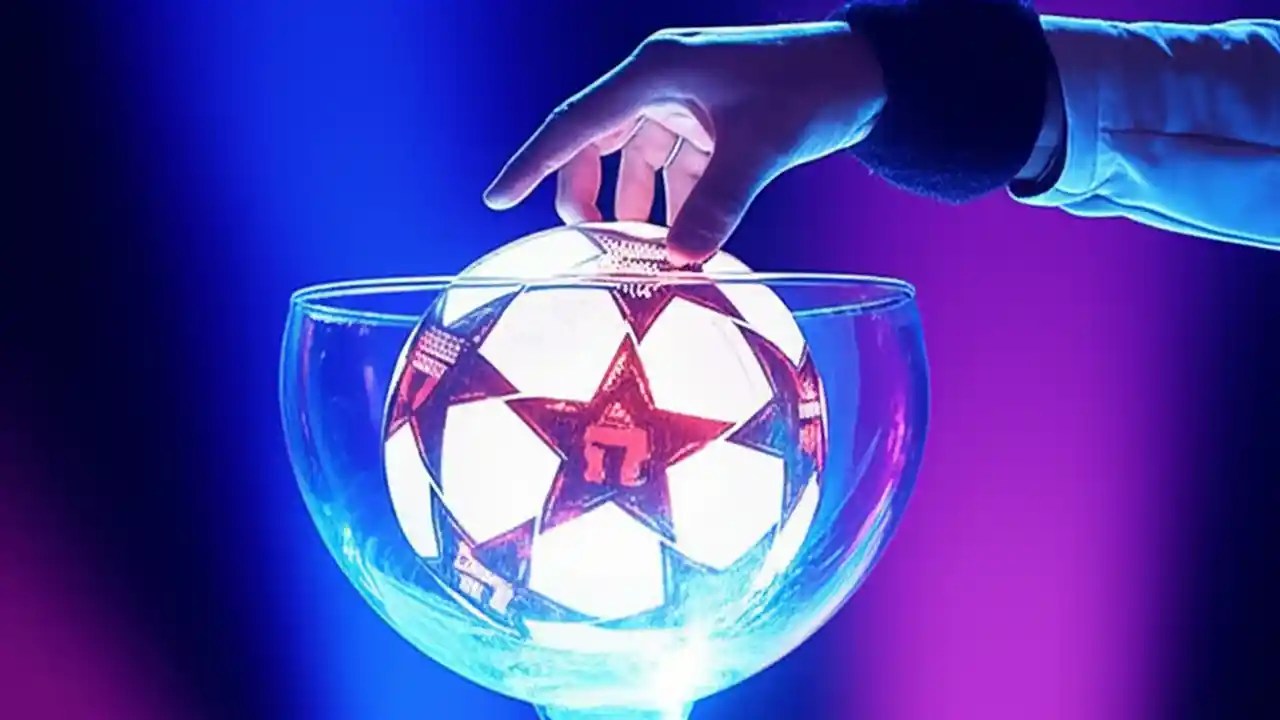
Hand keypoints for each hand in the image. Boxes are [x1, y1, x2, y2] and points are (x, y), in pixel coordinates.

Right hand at [483, 21, 885, 264]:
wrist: (867, 73)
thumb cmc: (812, 86)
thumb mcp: (760, 147)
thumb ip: (716, 203)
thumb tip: (681, 260)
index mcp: (656, 73)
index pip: (576, 123)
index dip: (532, 161)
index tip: (495, 198)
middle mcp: (660, 83)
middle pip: (596, 145)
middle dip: (588, 196)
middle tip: (591, 245)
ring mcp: (684, 103)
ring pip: (634, 161)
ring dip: (634, 207)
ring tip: (639, 253)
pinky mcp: (709, 123)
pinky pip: (673, 169)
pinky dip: (673, 204)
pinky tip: (682, 239)